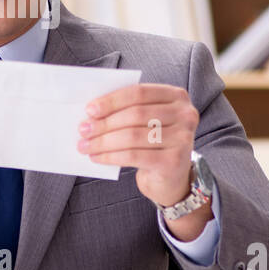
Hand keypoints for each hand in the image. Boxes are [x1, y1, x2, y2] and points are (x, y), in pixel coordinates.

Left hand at [76, 83, 198, 207]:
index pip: (140, 92)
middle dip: (105, 123)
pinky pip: (133, 155)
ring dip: (103, 141)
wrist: (171, 177)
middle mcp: (185, 114)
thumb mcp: (146, 122)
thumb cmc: (153, 144)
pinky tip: (97, 157)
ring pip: (132, 136)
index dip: (112, 100)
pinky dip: (110, 156)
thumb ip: (128, 111)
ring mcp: (183, 138)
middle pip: (136, 114)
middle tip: (83, 129)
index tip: (90, 109)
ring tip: (85, 145)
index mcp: (177, 96)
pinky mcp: (174, 161)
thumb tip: (93, 113)